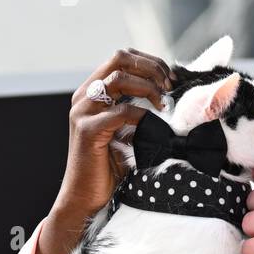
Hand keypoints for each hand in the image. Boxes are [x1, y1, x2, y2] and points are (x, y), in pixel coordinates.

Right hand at [57, 48, 175, 220]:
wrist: (86, 196)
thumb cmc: (110, 165)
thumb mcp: (127, 130)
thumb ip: (139, 109)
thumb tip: (169, 95)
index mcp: (93, 91)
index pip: (122, 57)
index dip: (150, 62)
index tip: (170, 78)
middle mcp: (84, 96)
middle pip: (120, 59)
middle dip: (151, 68)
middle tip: (170, 86)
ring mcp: (83, 111)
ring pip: (119, 79)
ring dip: (148, 88)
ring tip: (163, 105)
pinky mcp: (87, 130)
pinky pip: (121, 111)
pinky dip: (143, 116)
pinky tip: (154, 127)